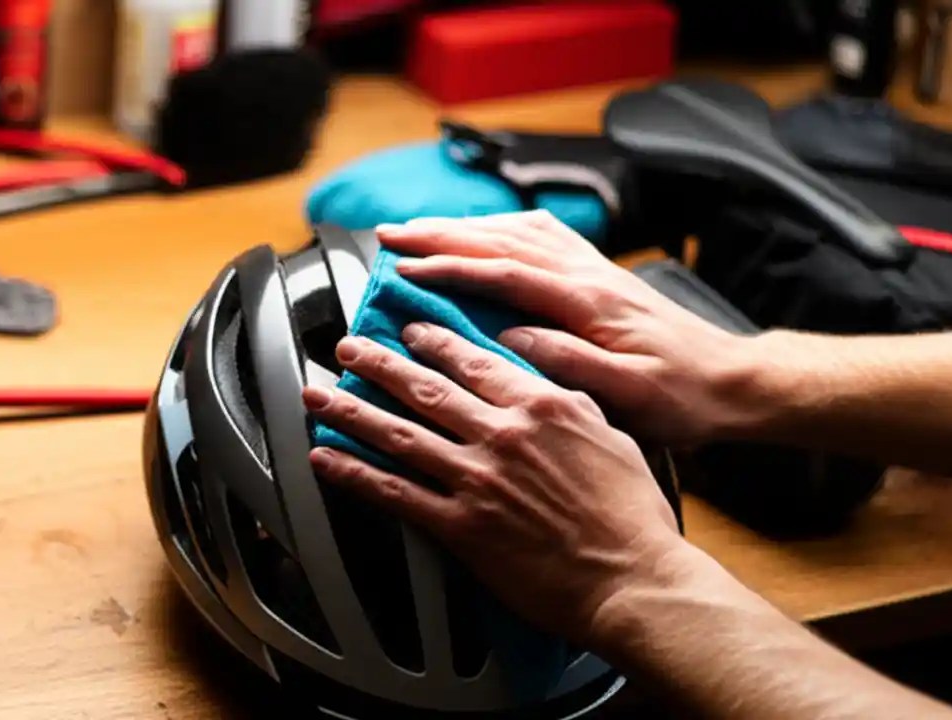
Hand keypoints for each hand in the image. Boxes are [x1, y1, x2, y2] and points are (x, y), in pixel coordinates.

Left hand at [301, 324, 683, 647]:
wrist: (633, 579)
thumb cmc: (632, 515)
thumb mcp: (611, 434)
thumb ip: (568, 402)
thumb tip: (539, 378)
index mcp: (542, 405)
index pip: (474, 361)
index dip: (433, 342)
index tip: (409, 332)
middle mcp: (503, 433)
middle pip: (425, 387)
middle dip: (378, 363)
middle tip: (347, 348)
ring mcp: (477, 479)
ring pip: (399, 433)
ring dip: (351, 410)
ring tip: (318, 395)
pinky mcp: (462, 526)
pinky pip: (394, 493)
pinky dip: (354, 474)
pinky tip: (326, 460)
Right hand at [378, 211, 767, 446]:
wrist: (734, 383)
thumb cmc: (684, 398)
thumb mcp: (631, 396)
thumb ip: (571, 364)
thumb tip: (512, 338)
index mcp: (589, 304)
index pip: (506, 272)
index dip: (449, 266)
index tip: (403, 265)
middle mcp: (588, 276)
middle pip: (504, 239)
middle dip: (441, 233)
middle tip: (389, 235)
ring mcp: (594, 271)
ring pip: (519, 231)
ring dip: (465, 226)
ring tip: (419, 229)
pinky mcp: (599, 277)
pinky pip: (543, 237)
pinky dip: (503, 229)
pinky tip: (484, 234)